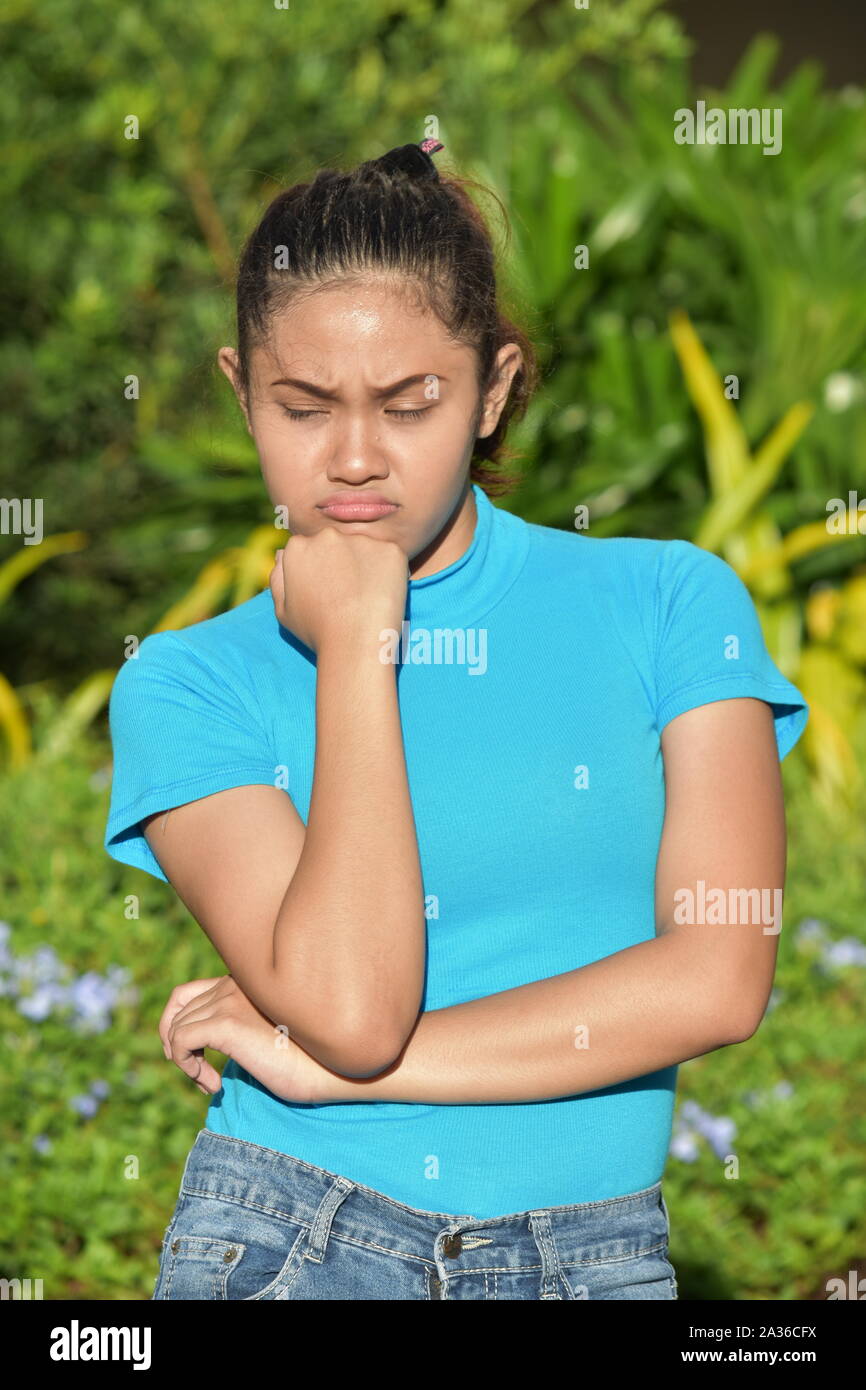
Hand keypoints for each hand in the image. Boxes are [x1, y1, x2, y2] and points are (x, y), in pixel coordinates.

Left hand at [158, 975, 334, 1104]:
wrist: (334, 1068)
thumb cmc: (310, 1060)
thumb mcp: (268, 1035)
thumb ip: (241, 1027)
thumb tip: (203, 1048)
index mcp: (245, 981)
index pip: (188, 993)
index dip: (179, 1026)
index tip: (195, 1059)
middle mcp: (234, 982)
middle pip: (178, 1011)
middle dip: (181, 1049)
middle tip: (202, 1077)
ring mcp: (229, 999)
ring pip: (176, 1028)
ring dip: (185, 1062)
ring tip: (209, 1084)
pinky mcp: (227, 1023)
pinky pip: (180, 1042)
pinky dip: (187, 1067)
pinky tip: (213, 1085)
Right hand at [269, 526, 408, 654]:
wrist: (354, 645)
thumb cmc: (317, 633)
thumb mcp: (283, 610)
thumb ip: (278, 578)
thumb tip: (281, 555)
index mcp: (297, 547)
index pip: (310, 548)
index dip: (321, 570)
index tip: (329, 591)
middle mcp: (327, 536)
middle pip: (337, 543)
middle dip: (343, 562)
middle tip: (350, 594)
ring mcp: (360, 540)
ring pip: (365, 548)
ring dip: (367, 565)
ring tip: (367, 596)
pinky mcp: (389, 549)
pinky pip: (390, 555)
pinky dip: (390, 571)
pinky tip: (383, 594)